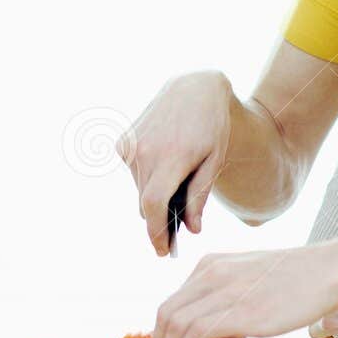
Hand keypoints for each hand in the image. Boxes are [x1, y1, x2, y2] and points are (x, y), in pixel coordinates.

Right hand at [116, 71, 233, 255]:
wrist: (194, 87)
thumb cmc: (211, 125)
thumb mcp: (214, 161)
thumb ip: (199, 196)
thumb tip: (191, 229)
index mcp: (170, 157)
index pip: (153, 206)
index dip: (156, 232)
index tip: (162, 251)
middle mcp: (144, 152)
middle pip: (146, 201)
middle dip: (160, 218)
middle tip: (176, 231)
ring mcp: (130, 145)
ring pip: (139, 189)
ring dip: (155, 194)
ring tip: (177, 181)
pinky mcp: (123, 142)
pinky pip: (134, 173)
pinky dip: (148, 177)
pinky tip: (166, 162)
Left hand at [150, 242, 337, 337]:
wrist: (330, 270)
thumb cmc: (299, 283)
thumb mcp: (252, 296)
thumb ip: (225, 326)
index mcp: (211, 266)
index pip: (172, 303)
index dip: (163, 336)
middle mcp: (210, 274)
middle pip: (165, 314)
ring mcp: (222, 290)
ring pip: (175, 325)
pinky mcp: (237, 310)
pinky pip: (195, 334)